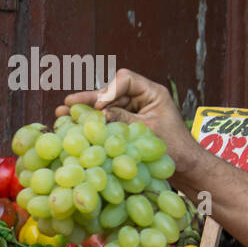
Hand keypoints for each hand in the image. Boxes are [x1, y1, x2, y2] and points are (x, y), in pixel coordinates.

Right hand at [56, 69, 196, 174]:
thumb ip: (123, 120)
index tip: (101, 107)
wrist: (186, 167)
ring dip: (86, 111)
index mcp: (152, 93)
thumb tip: (99, 113)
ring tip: (61, 113)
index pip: (125, 79)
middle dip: (88, 100)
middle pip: (111, 92)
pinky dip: (93, 123)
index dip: (110, 89)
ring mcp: (134, 111)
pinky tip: (72, 125)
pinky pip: (108, 119)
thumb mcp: (146, 132)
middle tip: (67, 104)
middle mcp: (141, 98)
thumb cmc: (176, 148)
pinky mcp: (128, 125)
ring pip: (106, 106)